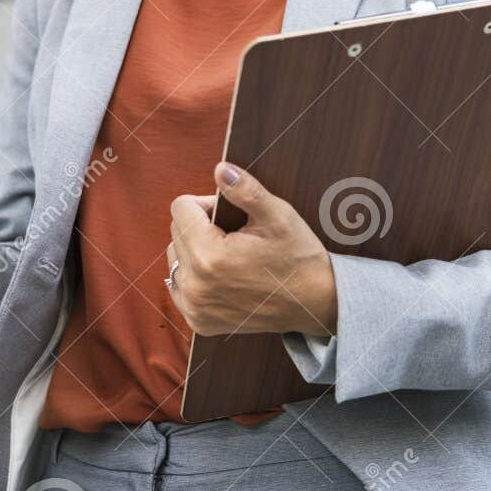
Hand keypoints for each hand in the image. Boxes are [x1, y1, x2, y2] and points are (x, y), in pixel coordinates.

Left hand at [165, 161, 337, 336]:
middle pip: (176, 232)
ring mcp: (195, 306)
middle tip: (234, 235)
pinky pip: (179, 286)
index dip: (206, 203)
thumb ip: (245, 190)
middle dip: (200, 226)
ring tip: (228, 255)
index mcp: (209, 256)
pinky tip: (220, 275)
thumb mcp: (278, 216)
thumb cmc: (298, 257)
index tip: (231, 214)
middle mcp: (195, 285)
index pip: (180, 208)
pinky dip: (193, 277)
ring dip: (194, 250)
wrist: (315, 303)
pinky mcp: (199, 321)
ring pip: (175, 258)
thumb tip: (219, 169)